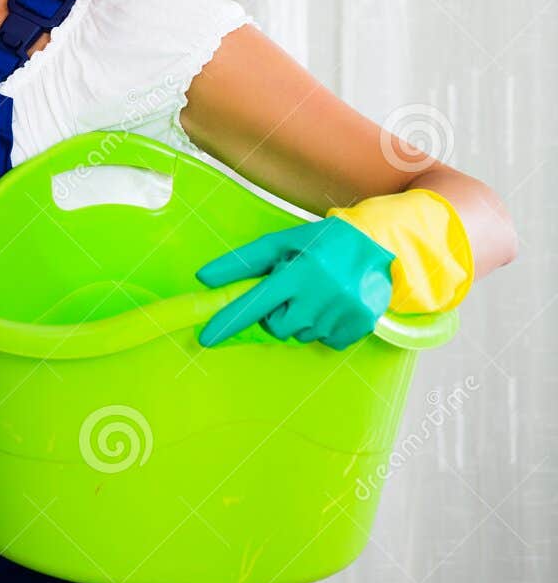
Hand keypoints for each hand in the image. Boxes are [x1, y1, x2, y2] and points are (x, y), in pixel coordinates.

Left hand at [195, 215, 395, 349]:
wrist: (378, 243)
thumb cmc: (322, 242)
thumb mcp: (284, 243)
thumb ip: (245, 261)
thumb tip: (205, 277)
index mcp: (300, 270)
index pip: (256, 302)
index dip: (230, 320)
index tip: (206, 337)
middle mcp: (322, 294)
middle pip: (278, 327)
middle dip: (277, 314)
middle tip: (291, 292)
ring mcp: (343, 312)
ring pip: (302, 334)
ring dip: (302, 318)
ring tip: (317, 293)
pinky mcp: (361, 324)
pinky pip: (327, 341)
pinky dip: (324, 327)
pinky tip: (333, 305)